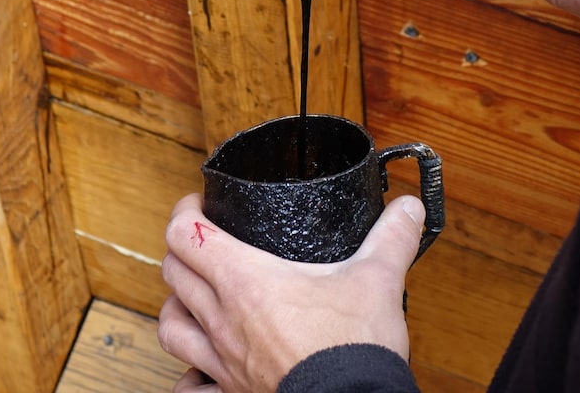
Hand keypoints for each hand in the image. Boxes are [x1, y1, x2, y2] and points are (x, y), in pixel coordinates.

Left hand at [158, 192, 424, 392]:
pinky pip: (190, 384)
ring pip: (171, 327)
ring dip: (176, 305)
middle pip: (173, 274)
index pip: (186, 234)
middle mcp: (224, 320)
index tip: (200, 203)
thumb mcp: (378, 279)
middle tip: (202, 239)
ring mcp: (223, 362)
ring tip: (193, 295)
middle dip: (182, 249)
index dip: (185, 211)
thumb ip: (392, 238)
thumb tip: (408, 209)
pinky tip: (201, 364)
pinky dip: (188, 371)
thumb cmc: (353, 349)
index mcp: (247, 281)